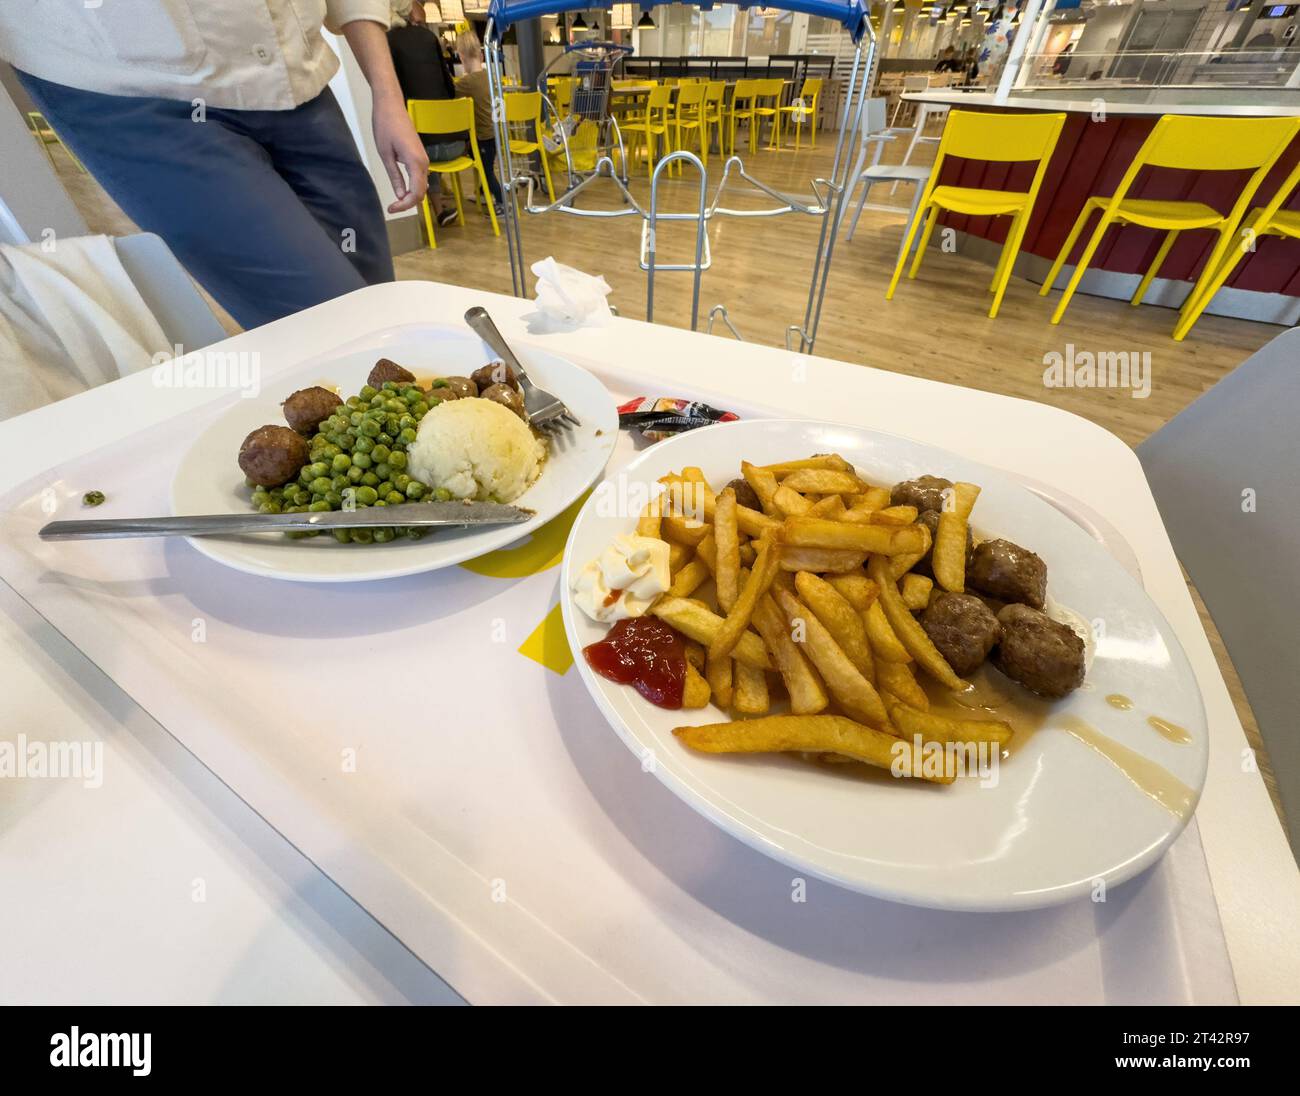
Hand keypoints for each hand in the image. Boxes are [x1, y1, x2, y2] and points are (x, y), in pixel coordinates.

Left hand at [372, 91, 427, 212]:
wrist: (391, 105)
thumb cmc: (385, 126)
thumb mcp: (385, 154)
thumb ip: (395, 177)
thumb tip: (400, 195)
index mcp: (416, 163)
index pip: (416, 193)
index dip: (405, 205)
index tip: (391, 209)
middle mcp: (424, 163)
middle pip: (421, 192)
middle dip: (408, 203)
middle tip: (391, 207)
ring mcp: (424, 160)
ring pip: (421, 186)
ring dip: (410, 196)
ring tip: (395, 201)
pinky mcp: (420, 156)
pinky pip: (419, 177)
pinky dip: (412, 187)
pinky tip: (401, 189)